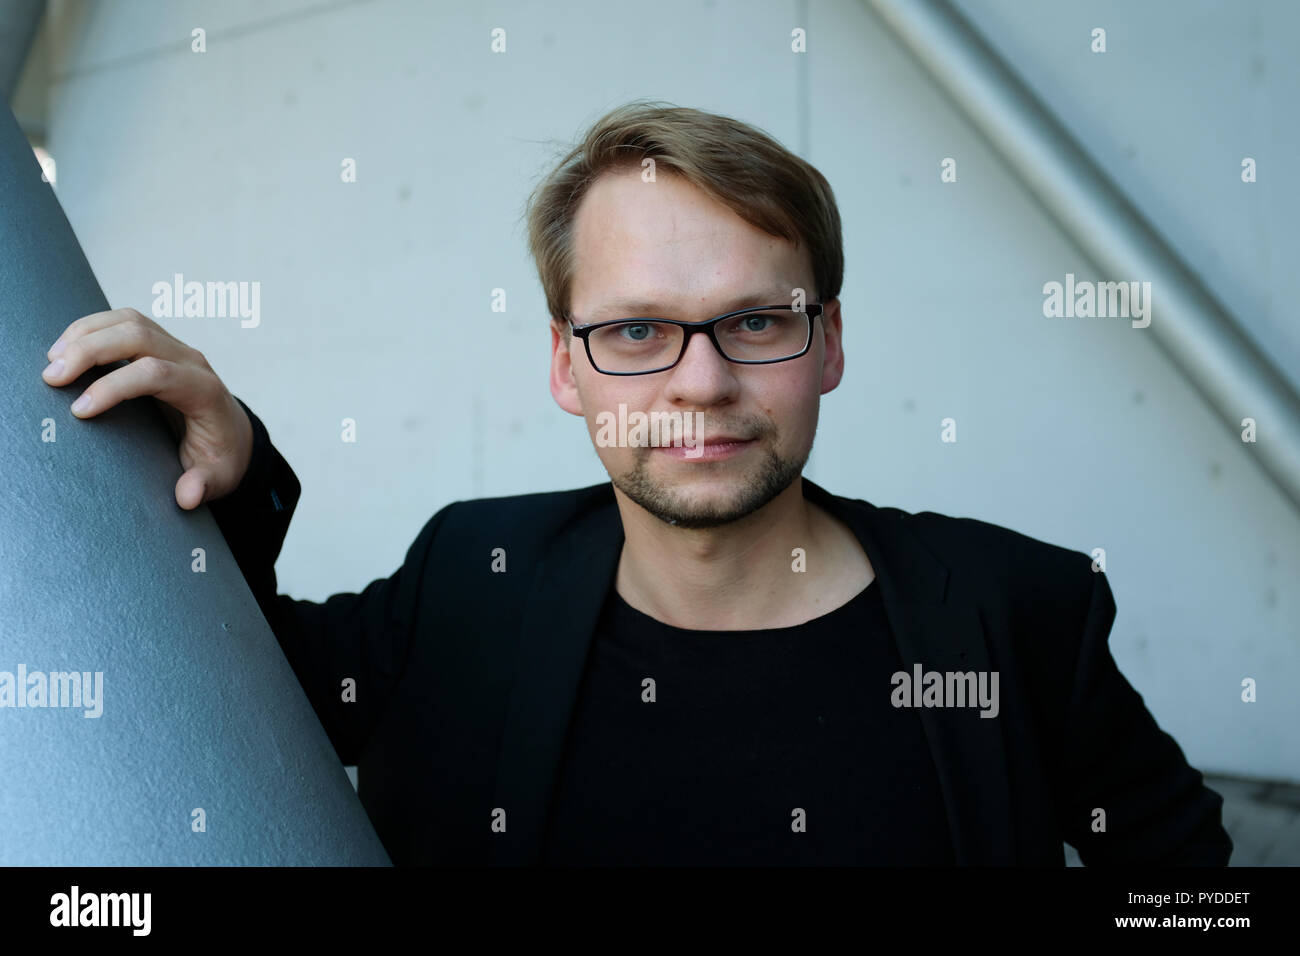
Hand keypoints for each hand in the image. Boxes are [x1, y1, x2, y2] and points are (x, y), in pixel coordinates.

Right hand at [41, 307, 254, 510]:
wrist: (233, 433)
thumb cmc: (221, 455)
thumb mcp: (219, 477)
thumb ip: (205, 485)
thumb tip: (188, 496)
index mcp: (204, 391)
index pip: (157, 374)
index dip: (115, 387)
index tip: (80, 411)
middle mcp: (191, 362)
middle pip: (138, 336)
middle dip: (90, 351)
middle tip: (52, 378)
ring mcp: (176, 348)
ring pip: (129, 321)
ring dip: (86, 334)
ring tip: (53, 360)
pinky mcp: (160, 344)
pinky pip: (125, 323)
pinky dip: (92, 329)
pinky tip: (67, 349)